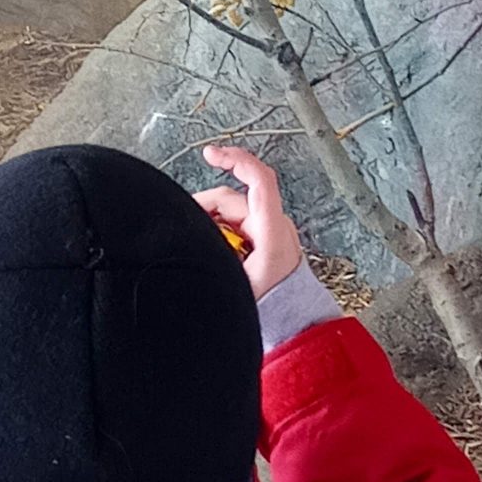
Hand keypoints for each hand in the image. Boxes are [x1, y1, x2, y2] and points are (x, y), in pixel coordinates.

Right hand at [193, 145, 302, 301]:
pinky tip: (212, 244)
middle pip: (233, 198)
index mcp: (272, 232)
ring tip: (201, 244)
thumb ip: (212, 255)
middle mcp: (275, 225)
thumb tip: (190, 235)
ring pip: (232, 210)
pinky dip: (220, 226)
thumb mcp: (236, 284)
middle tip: (186, 228)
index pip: (259, 180)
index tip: (210, 154)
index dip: (235, 159)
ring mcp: (272, 230)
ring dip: (210, 220)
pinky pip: (237, 221)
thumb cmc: (272, 310)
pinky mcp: (266, 237)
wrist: (295, 327)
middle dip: (204, 208)